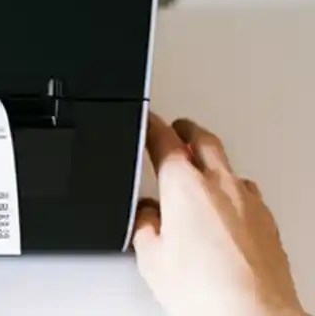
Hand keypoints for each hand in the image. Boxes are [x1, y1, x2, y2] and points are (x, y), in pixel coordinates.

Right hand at [133, 113, 304, 315]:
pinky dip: (233, 191)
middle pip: (204, 139)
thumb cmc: (207, 291)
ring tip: (200, 172)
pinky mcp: (269, 223)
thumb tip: (147, 216)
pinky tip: (225, 209)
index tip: (148, 123)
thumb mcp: (151, 259)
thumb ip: (145, 226)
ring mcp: (250, 202)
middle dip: (186, 130)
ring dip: (213, 162)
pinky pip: (249, 193)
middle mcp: (221, 185)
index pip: (164, 139)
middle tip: (176, 130)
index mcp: (184, 185)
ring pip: (230, 166)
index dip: (152, 126)